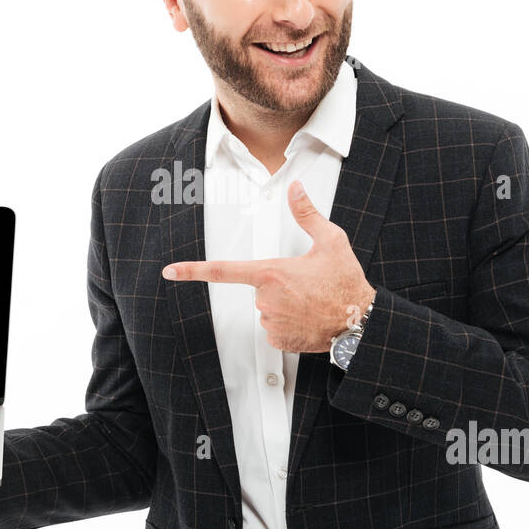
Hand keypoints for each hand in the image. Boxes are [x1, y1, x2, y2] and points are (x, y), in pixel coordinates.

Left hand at [162, 179, 374, 352]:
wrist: (358, 322)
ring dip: (284, 305)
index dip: (192, 271)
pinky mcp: (278, 341)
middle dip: (277, 285)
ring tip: (311, 303)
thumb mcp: (330, 241)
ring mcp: (270, 322)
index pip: (223, 271)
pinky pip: (274, 329)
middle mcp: (265, 300)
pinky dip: (288, 324)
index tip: (170, 272)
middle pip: (259, 289)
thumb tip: (295, 188)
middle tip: (307, 286)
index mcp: (271, 273)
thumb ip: (306, 213)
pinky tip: (308, 319)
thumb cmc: (345, 283)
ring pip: (267, 309)